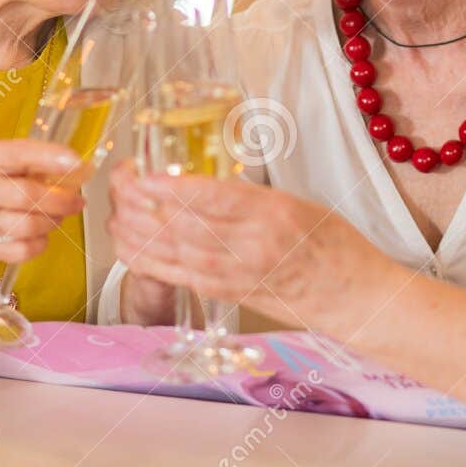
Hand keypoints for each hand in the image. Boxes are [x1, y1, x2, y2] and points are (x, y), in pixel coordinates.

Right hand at [0, 139, 90, 270]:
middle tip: (76, 201)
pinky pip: (17, 250)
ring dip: (50, 222)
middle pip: (25, 195)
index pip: (18, 154)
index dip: (51, 158)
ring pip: (24, 225)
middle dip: (60, 200)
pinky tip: (40, 237)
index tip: (77, 163)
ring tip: (57, 217)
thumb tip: (75, 167)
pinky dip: (37, 245)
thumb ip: (29, 160)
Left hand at [106, 158, 389, 328]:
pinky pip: (175, 276)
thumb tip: (197, 183)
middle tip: (119, 179)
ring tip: (114, 208)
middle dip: (139, 202)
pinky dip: (146, 260)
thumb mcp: (296, 202)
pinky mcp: (225, 294)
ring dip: (134, 230)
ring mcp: (234, 275)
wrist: (350, 296)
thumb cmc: (331, 244)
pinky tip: (126, 245)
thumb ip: (247, 196)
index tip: (142, 171)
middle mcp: (249, 247)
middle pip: (180, 224)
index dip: (169, 186)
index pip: (210, 197)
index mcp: (272, 214)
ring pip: (170, 252)